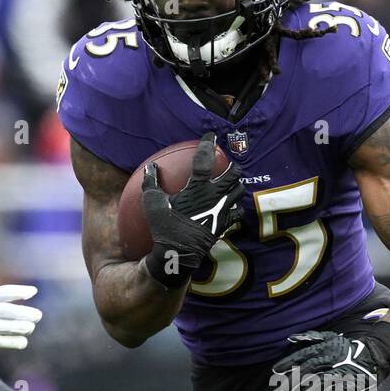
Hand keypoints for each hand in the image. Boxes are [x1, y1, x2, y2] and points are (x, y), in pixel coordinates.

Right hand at [0, 284, 41, 350]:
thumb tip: (25, 292)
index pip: (3, 292)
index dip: (19, 291)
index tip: (33, 291)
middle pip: (7, 311)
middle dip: (24, 313)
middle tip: (38, 315)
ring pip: (4, 327)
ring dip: (20, 327)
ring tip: (30, 327)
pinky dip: (12, 341)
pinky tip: (23, 341)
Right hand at [142, 133, 243, 287]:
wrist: (179, 253)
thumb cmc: (164, 227)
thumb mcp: (153, 203)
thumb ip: (151, 182)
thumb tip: (150, 166)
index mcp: (198, 188)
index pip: (205, 160)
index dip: (208, 145)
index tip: (211, 137)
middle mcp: (215, 197)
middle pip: (233, 174)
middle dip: (233, 166)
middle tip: (228, 164)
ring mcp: (222, 211)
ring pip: (239, 191)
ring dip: (237, 184)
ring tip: (232, 183)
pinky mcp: (225, 225)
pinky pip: (237, 213)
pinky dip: (236, 207)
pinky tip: (232, 207)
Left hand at [272, 320, 389, 385]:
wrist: (375, 354)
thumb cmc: (349, 348)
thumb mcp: (331, 338)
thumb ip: (312, 338)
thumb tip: (291, 338)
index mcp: (326, 348)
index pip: (303, 355)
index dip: (288, 363)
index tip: (275, 370)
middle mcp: (332, 358)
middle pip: (308, 369)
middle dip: (293, 380)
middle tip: (280, 389)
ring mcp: (340, 371)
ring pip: (319, 382)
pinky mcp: (349, 382)